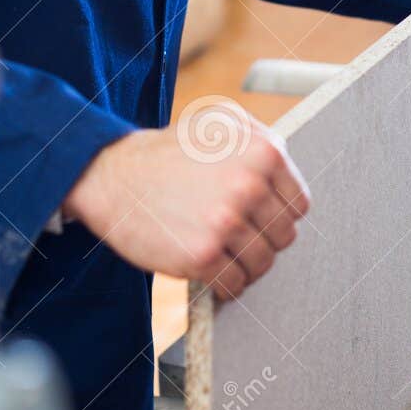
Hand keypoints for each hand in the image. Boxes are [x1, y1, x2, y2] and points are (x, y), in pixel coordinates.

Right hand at [62, 107, 309, 300]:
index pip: (298, 205)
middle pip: (283, 236)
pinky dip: (227, 286)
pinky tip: (212, 273)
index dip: (277, 215)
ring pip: (262, 263)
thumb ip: (261, 144)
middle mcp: (249, 184)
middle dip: (262, 241)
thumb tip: (288, 180)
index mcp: (262, 152)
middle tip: (237, 238)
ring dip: (245, 266)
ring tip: (225, 256)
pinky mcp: (203, 254)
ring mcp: (226, 221)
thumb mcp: (220, 123)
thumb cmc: (169, 152)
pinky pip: (235, 284)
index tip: (258, 218)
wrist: (112, 175)